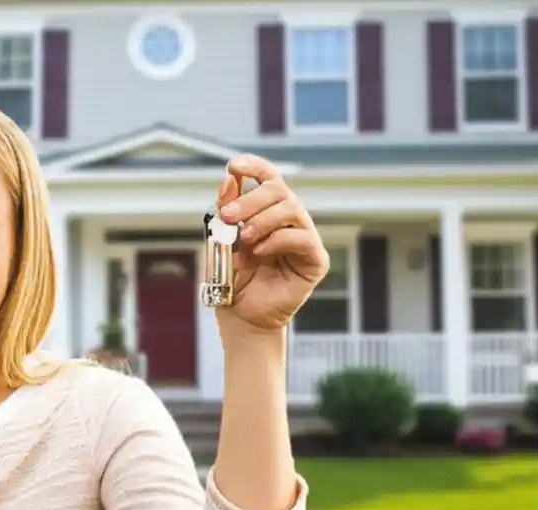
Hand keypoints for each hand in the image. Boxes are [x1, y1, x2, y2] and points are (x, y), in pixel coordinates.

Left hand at [215, 154, 328, 337]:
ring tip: (244, 237)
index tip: (233, 166)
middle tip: (229, 216)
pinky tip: (260, 251)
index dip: (254, 167)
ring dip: (264, 219)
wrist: (241, 316)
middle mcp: (290, 220)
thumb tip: (228, 180)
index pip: (269, 178)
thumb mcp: (222, 241)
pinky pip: (302, 238)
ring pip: (292, 209)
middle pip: (280, 190)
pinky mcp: (315, 260)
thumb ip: (226, 211)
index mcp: (268, 211)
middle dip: (251, 199)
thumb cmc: (233, 279)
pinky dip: (278, 239)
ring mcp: (305, 238)